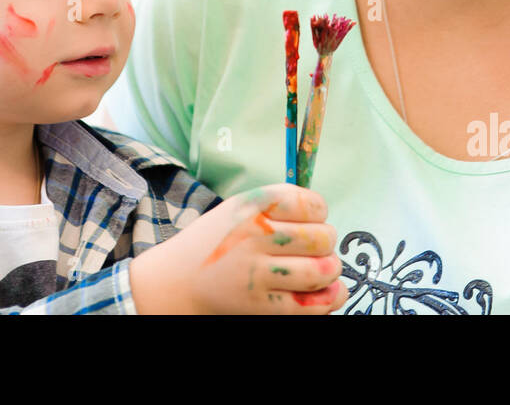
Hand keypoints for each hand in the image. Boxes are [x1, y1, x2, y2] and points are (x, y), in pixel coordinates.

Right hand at [130, 184, 347, 313]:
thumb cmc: (217, 241)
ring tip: (324, 268)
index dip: (320, 211)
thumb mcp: (240, 207)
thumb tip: (324, 214)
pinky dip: (331, 297)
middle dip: (327, 240)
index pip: (310, 203)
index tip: (313, 218)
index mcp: (252, 206)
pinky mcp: (263, 306)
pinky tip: (330, 290)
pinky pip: (313, 304)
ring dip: (331, 269)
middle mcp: (256, 237)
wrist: (178, 280)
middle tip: (318, 245)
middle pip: (321, 237)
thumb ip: (280, 203)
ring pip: (322, 270)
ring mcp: (259, 274)